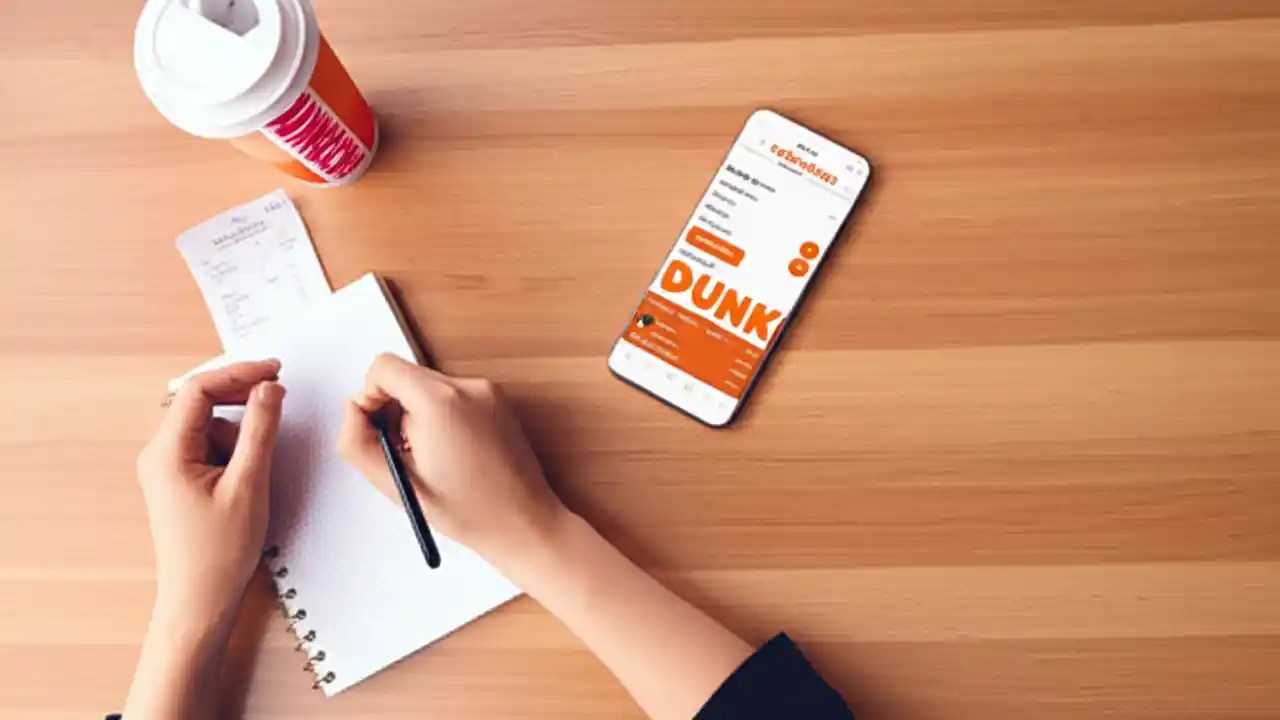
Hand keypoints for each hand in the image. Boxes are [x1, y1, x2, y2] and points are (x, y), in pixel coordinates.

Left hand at [136, 360, 284, 619]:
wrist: (199, 601)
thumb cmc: (219, 551)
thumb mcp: (249, 484)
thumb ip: (261, 430)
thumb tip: (270, 388)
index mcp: (167, 451)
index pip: (199, 389)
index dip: (239, 373)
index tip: (276, 371)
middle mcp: (159, 454)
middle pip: (203, 404)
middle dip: (242, 401)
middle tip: (280, 400)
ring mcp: (167, 468)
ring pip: (211, 427)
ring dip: (241, 434)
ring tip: (257, 471)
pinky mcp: (180, 481)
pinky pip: (210, 447)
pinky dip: (234, 452)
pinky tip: (248, 479)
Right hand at [336, 353, 566, 570]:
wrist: (522, 522)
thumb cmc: (467, 511)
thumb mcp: (396, 483)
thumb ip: (357, 441)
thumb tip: (352, 408)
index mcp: (440, 403)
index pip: (384, 367)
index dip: (370, 396)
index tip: (378, 428)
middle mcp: (467, 387)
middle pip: (407, 376)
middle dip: (396, 410)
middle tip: (406, 452)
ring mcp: (487, 391)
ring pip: (430, 387)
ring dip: (420, 415)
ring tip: (434, 457)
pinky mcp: (499, 400)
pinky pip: (454, 395)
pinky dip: (444, 417)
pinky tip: (454, 453)